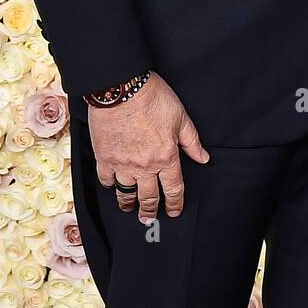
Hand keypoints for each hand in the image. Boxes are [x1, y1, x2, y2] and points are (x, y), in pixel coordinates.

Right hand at [88, 72, 208, 221]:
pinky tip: (112, 185)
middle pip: (148, 196)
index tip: (174, 211)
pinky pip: (106, 179)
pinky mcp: (104, 157)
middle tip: (149, 218)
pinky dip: (110, 185)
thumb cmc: (153, 99)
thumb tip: (203, 158)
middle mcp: (144, 166)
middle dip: (150, 210)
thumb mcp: (181, 118)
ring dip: (128, 203)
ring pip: (126, 193)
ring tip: (129, 208)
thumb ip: (192, 141)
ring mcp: (122, 164)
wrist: (122, 89)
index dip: (175, 203)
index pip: (174, 188)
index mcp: (166, 157)